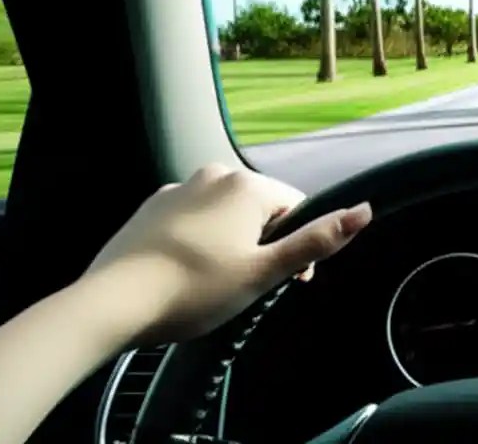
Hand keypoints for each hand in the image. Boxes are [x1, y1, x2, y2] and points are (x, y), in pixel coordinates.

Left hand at [83, 164, 371, 346]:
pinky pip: (193, 219)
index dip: (299, 247)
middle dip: (264, 243)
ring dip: (232, 241)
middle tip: (249, 287)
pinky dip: (199, 241)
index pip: (296, 208)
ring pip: (226, 213)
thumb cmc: (196, 290)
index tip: (286, 284)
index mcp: (248, 187)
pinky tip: (185, 272)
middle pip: (261, 209)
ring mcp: (178, 188)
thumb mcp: (264, 272)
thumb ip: (316, 241)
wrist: (113, 302)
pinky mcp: (151, 207)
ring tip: (215, 283)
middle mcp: (215, 174)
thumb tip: (365, 210)